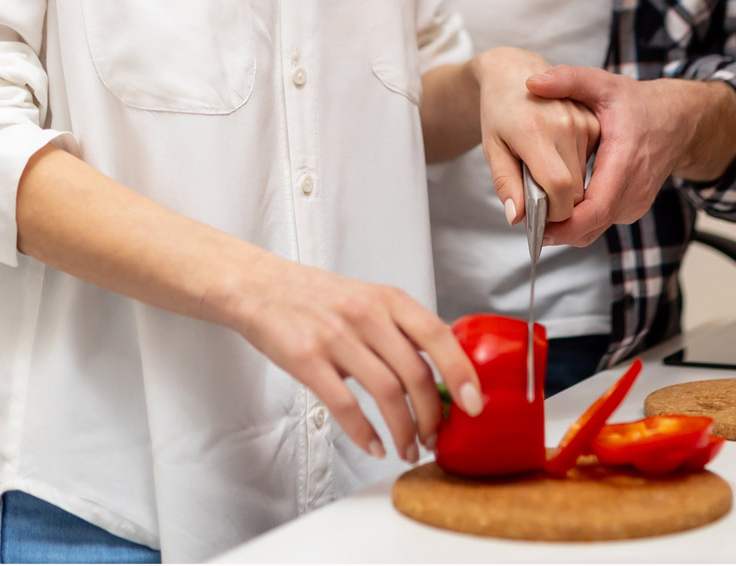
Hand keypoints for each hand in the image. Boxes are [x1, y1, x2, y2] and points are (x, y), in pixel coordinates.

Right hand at [212, 254, 483, 463]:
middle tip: (435, 438)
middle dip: (432, 416)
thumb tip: (446, 369)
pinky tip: (374, 445)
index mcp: (391, 300)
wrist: (261, 287)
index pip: (439, 336)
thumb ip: (404, 331)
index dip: (462, 372)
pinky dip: (364, 433)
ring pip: (385, 393)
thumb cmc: (321, 299)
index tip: (475, 404)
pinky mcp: (306, 359)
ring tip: (408, 449)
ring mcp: (336, 337)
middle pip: (415, 374)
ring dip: (403, 430)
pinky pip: (344, 405)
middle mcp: (367, 315)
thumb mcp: (372, 299)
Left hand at [472, 47, 599, 223]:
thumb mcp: (492, 142)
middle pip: (583, 197)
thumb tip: (516, 217)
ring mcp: (594, 128)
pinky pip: (602, 178)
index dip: (554, 215)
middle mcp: (574, 127)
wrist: (517, 68)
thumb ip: (505, 179)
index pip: (559, 186)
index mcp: (541, 129)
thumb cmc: (500, 107)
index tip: (539, 225)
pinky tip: (568, 183)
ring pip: (598, 193)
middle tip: (543, 218)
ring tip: (553, 197)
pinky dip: (589, 194)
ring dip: (580, 210)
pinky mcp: (604, 132)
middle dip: (566, 218)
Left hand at [524, 66, 735, 246]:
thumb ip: (569, 80)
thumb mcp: (603, 84)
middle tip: (525, 222)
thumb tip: (531, 82)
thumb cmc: (638, 104)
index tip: (537, 226)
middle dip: (556, 230)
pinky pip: (600, 223)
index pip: (596, 208)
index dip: (566, 224)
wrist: (678, 121)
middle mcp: (634, 190)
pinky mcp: (632, 208)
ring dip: (565, 227)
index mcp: (625, 162)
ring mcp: (635, 203)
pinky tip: (558, 203)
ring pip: (593, 229)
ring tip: (535, 212)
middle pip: (590, 227)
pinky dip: (578, 221)